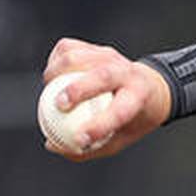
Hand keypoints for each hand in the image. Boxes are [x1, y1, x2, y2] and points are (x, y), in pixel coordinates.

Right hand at [41, 37, 172, 160]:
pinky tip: (50, 78)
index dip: (100, 126)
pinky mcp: (94, 48)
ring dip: (58, 72)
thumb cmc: (130, 119)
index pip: (121, 110)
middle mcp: (127, 72)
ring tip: (48, 90)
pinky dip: (55, 62)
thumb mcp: (119, 139)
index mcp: (140, 96)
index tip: (79, 140)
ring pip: (80, 57)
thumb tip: (53, 145)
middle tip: (58, 105)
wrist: (147, 87)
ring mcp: (110, 56)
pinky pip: (68, 49)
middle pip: (103, 75)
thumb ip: (89, 147)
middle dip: (78, 89)